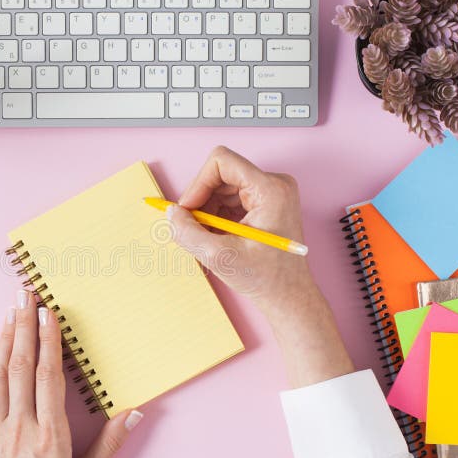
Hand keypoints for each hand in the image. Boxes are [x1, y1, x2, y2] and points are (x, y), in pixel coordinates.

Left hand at [0, 290, 143, 457]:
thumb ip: (109, 446)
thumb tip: (133, 413)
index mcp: (51, 436)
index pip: (48, 377)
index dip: (48, 342)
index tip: (48, 313)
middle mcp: (21, 427)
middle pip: (21, 366)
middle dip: (24, 326)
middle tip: (25, 295)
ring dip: (5, 338)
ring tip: (10, 310)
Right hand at [170, 148, 353, 386]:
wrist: (288, 295)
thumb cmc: (266, 278)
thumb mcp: (220, 257)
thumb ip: (189, 233)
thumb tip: (170, 213)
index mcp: (270, 190)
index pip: (221, 162)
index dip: (198, 183)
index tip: (188, 210)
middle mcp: (273, 184)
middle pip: (220, 174)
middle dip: (200, 200)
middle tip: (192, 227)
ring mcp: (270, 192)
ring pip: (221, 186)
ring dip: (207, 210)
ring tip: (208, 236)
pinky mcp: (264, 202)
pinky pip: (229, 198)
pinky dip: (216, 215)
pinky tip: (218, 236)